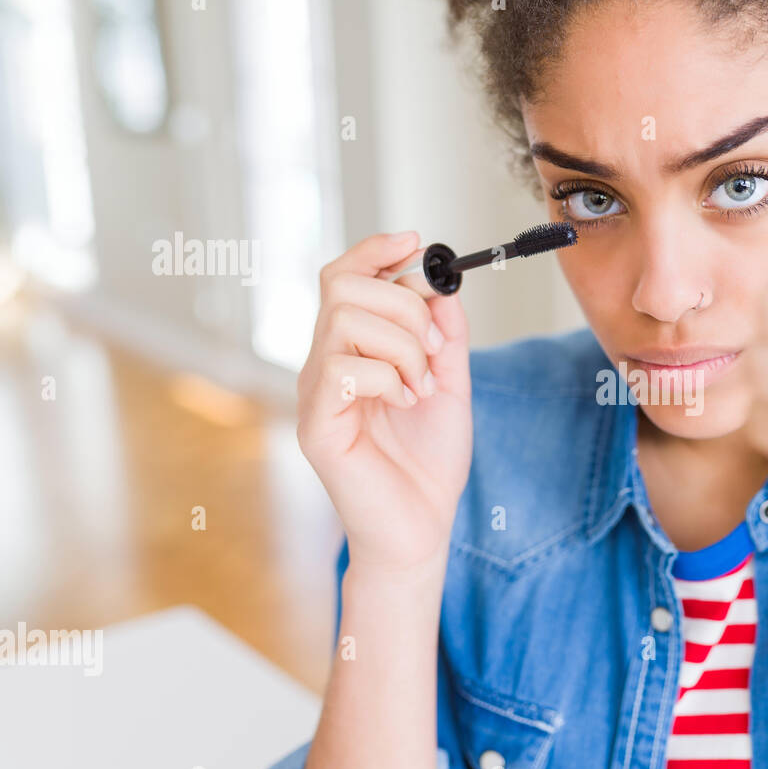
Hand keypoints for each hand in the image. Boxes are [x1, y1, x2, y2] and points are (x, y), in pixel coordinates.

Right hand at [297, 232, 472, 574]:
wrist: (422, 527)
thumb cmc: (429, 462)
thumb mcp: (450, 384)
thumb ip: (445, 335)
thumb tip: (443, 285)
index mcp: (353, 349)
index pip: (344, 276)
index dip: (375, 249)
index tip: (415, 241)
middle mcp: (325, 363)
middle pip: (343, 285)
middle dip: (403, 305)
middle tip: (433, 349)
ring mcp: (316, 393)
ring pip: (346, 319)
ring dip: (402, 346)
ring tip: (422, 387)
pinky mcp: (316, 425)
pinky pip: (343, 369)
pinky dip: (389, 378)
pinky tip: (407, 404)